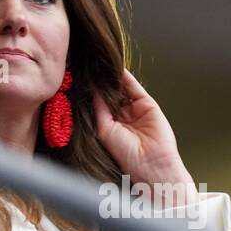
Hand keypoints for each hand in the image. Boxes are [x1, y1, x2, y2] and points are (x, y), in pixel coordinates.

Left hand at [94, 69, 197, 202]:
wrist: (151, 164)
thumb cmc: (127, 156)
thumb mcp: (105, 129)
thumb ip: (99, 109)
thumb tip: (92, 90)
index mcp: (109, 126)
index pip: (98, 104)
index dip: (91, 92)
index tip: (80, 78)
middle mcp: (122, 117)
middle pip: (110, 94)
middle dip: (100, 83)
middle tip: (88, 68)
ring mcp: (135, 110)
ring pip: (122, 89)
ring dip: (112, 78)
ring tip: (100, 66)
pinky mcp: (147, 104)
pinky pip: (134, 87)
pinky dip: (126, 77)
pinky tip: (116, 68)